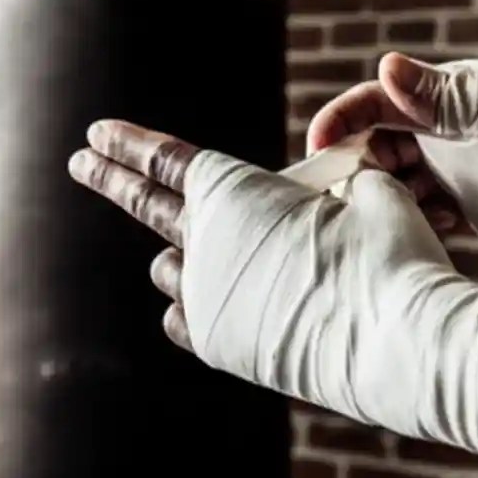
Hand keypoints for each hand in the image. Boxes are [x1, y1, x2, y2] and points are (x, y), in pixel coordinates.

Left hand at [67, 121, 477, 459]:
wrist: (398, 339)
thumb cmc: (389, 252)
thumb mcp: (369, 191)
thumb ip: (333, 184)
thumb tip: (334, 194)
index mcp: (234, 192)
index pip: (167, 158)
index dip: (130, 142)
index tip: (96, 132)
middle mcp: (206, 243)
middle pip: (146, 203)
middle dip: (111, 179)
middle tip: (80, 163)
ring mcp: (207, 298)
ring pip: (170, 267)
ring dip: (177, 253)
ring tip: (194, 249)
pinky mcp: (221, 345)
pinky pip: (186, 317)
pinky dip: (193, 303)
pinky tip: (211, 299)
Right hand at [309, 53, 477, 297]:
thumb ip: (458, 99)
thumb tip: (386, 66)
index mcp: (472, 95)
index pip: (388, 97)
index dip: (346, 118)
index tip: (316, 150)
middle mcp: (463, 128)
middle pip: (382, 137)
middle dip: (349, 161)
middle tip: (323, 200)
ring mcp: (470, 169)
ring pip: (398, 176)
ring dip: (373, 194)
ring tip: (350, 225)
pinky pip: (424, 210)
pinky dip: (404, 219)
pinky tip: (395, 237)